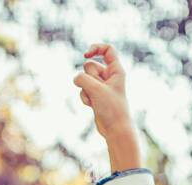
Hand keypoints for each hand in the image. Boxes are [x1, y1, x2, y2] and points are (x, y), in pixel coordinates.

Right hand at [73, 42, 139, 167]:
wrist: (115, 130)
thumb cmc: (111, 109)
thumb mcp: (96, 90)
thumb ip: (82, 79)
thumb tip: (75, 79)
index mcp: (116, 70)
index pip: (107, 49)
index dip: (95, 48)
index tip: (86, 54)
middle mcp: (109, 76)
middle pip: (89, 65)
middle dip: (89, 78)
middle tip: (98, 90)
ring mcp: (101, 86)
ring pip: (83, 78)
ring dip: (85, 89)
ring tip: (95, 100)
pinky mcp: (94, 95)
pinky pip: (82, 90)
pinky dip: (84, 98)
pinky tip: (92, 106)